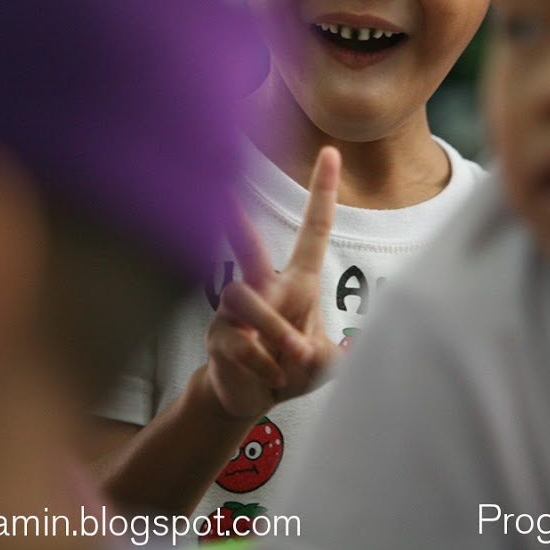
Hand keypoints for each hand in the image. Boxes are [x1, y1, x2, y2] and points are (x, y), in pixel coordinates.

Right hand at [204, 146, 341, 418]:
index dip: (323, 193)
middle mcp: (264, 287)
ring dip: (273, 330)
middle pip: (250, 248)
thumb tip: (326, 350)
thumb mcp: (324, 362)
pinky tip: (271, 377)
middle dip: (237, 222)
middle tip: (224, 195)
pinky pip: (240, 343)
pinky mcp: (218, 336)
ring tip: (291, 357)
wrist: (253, 396)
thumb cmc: (291, 366)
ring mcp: (235, 311)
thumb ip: (331, 356)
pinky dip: (263, 364)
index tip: (332, 153)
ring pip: (246, 300)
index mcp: (298, 283)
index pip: (314, 231)